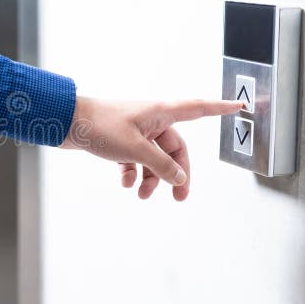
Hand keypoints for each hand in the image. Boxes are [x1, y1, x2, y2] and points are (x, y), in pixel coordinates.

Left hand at [61, 97, 242, 200]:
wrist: (64, 123)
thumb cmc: (98, 126)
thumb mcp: (135, 149)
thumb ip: (160, 165)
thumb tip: (179, 178)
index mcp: (160, 112)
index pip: (199, 108)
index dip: (220, 108)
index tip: (239, 106)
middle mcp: (151, 120)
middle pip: (175, 148)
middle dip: (176, 173)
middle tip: (179, 198)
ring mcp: (135, 130)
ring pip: (153, 158)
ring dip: (151, 178)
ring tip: (141, 194)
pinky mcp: (119, 140)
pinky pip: (134, 160)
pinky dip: (131, 173)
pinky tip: (124, 183)